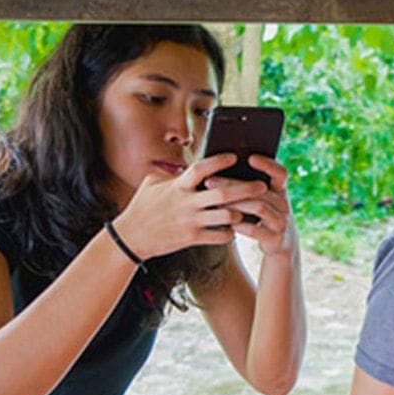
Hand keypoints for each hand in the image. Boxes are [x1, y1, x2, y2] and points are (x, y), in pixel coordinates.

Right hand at [111, 153, 265, 259]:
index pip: (200, 169)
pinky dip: (230, 232)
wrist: (132, 237)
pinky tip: (234, 229)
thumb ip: (170, 173)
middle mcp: (186, 203)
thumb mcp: (152, 184)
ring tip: (248, 210)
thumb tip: (185, 165)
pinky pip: (219, 236)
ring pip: (225, 216)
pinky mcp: (191, 238)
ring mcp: (190, 221)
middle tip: (262, 186)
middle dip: (245, 189)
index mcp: (177, 186)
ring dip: (240, 213)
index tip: (234, 156)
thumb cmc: (143, 207)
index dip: (218, 161)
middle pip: (222, 194)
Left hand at [209, 155, 296, 258]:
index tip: (250, 158)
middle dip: (233, 185)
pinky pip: (256, 230)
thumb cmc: (259, 216)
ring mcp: (281, 222)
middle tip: (210, 181)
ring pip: (259, 207)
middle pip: (261, 190)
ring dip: (235, 204)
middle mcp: (284, 204)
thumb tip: (219, 167)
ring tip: (216, 203)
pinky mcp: (275, 239)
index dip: (268, 165)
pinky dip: (240, 225)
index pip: (280, 173)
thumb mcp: (259, 200)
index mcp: (280, 191)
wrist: (276, 244)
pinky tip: (228, 223)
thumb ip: (247, 186)